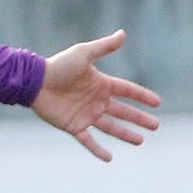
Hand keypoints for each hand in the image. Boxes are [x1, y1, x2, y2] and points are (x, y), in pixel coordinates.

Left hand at [31, 31, 160, 160]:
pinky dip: (98, 149)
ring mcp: (85, 114)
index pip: (127, 90)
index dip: (142, 96)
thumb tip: (123, 34)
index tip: (157, 102)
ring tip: (140, 141)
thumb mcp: (84, 54)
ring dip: (126, 134)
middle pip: (123, 111)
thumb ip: (104, 47)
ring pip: (110, 127)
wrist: (35, 82)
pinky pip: (88, 140)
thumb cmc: (58, 65)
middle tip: (156, 126)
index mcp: (101, 84)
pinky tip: (109, 158)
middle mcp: (96, 100)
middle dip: (139, 118)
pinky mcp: (73, 126)